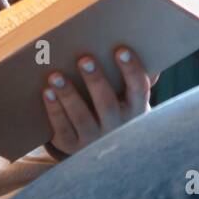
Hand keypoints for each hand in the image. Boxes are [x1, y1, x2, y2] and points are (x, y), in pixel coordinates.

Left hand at [41, 45, 160, 158]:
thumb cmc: (118, 109)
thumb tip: (151, 48)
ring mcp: (94, 139)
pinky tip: (47, 92)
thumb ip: (137, 77)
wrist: (106, 150)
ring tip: (56, 76)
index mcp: (136, 110)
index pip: (138, 89)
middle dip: (96, 81)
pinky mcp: (72, 145)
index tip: (121, 50)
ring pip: (82, 118)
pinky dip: (54, 111)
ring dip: (69, 95)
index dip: (131, 70)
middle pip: (107, 104)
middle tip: (84, 59)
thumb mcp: (131, 97)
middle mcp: (117, 126)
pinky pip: (62, 129)